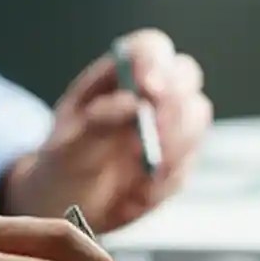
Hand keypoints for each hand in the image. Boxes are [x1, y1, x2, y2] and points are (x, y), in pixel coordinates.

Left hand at [0, 28, 212, 233]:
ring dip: (175, 142)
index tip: (149, 90)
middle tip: (155, 133)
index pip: (150, 49)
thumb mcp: (67, 148)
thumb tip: (134, 103)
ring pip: (197, 115)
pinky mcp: (180, 161)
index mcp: (116, 79)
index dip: (155, 62)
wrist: (68, 211)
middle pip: (186, 74)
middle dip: (175, 101)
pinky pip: (189, 163)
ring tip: (141, 168)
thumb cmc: (62, 169)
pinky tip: (138, 191)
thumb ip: (99, 122)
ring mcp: (169, 128)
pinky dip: (167, 179)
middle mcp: (149, 97)